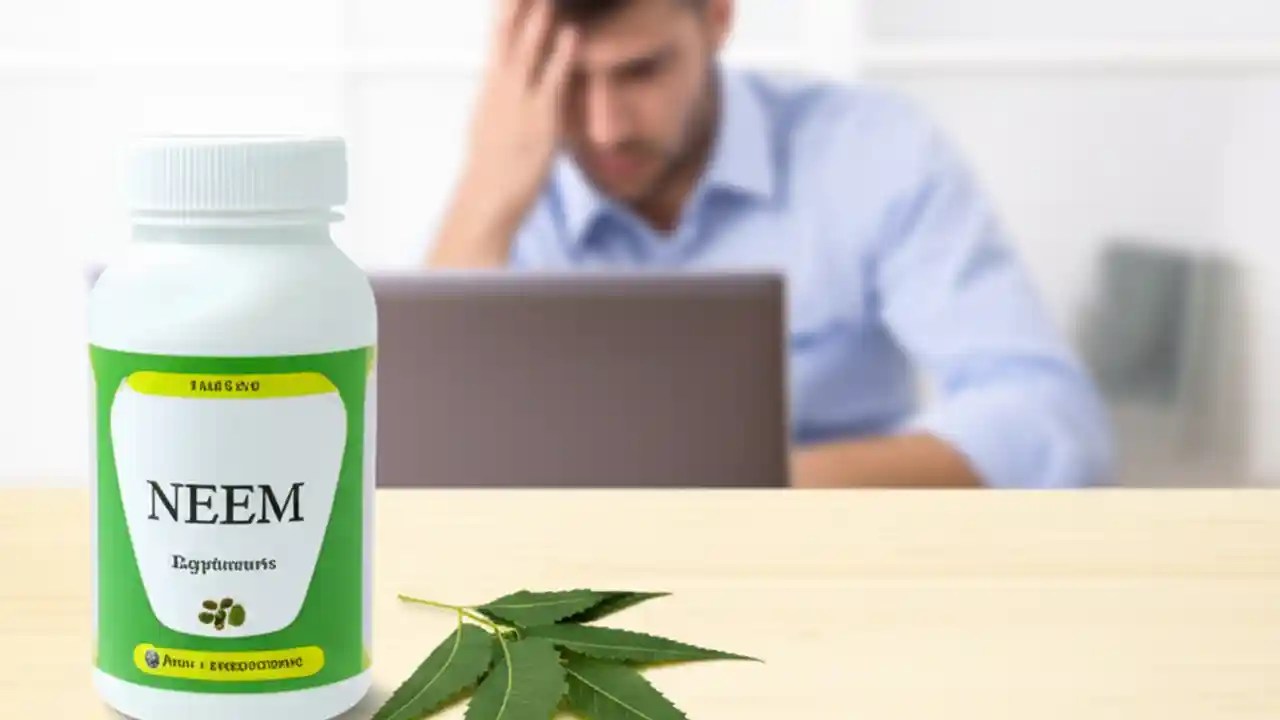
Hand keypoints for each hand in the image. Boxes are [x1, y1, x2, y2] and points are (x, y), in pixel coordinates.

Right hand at [460, 0, 577, 225]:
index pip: (496, 39)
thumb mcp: (490, 124)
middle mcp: (499, 90)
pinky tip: (572, 35)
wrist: (488, 199)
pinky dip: (562, 55)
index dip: (504, 13)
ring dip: (538, 20)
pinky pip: (552, 80)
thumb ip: (500, 99)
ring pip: (527, 51)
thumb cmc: (492, 169)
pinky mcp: (539, 120)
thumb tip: (504, 87)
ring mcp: (518, 103)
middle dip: (515, 8)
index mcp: (488, 88)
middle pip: (506, 36)